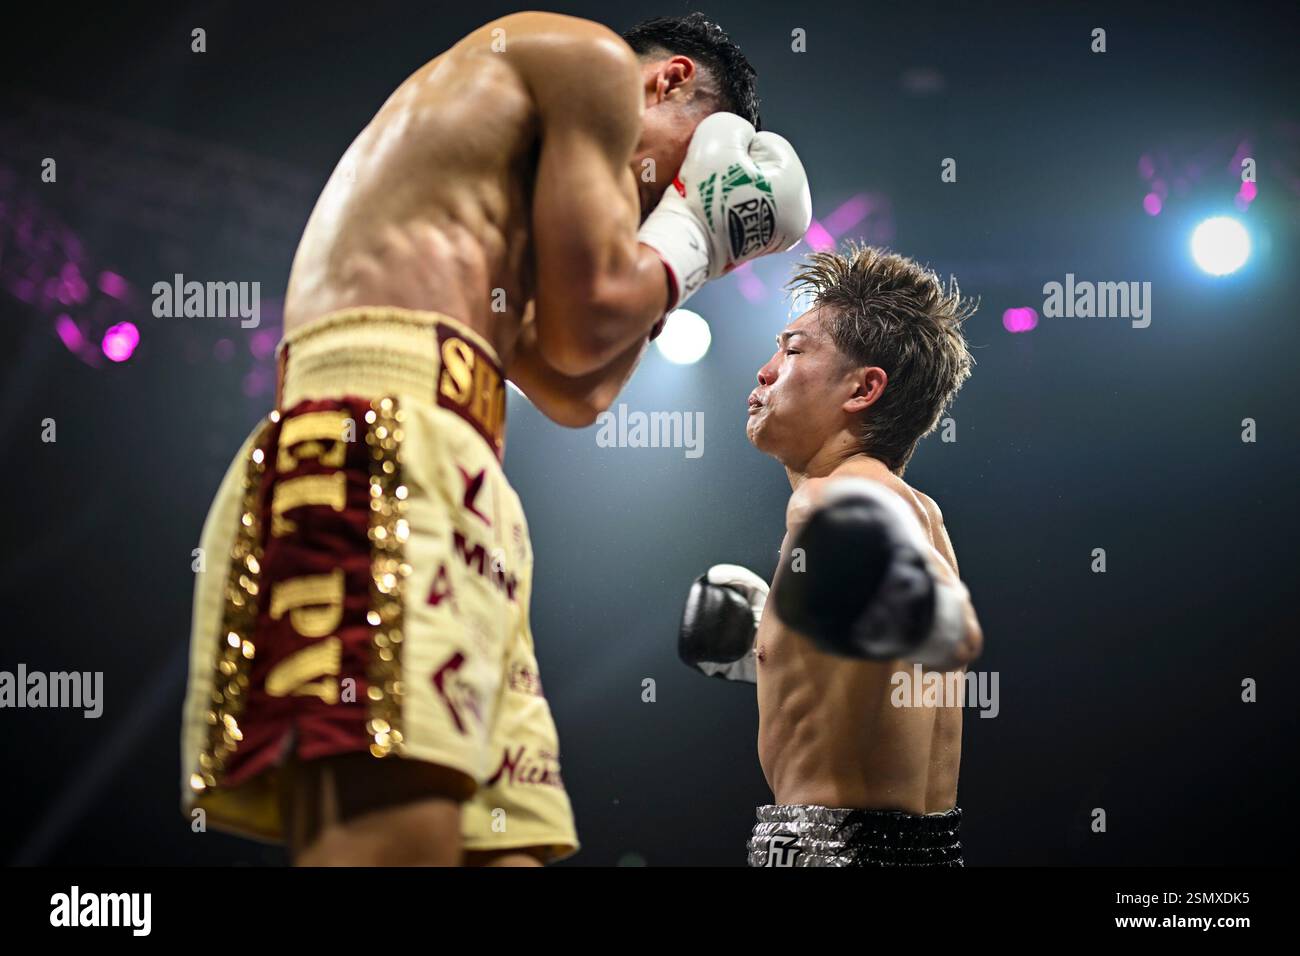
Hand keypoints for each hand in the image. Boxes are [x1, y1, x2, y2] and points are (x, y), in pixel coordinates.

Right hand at [638, 112, 811, 308]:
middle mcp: (797, 216)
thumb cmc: (708, 191)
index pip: (764, 144)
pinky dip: (728, 211)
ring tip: (712, 201)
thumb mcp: (719, 135)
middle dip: (735, 170)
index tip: (721, 168)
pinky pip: (741, 215)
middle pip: (760, 170)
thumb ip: (736, 126)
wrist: (686, 245)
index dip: (736, 148)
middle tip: (714, 184)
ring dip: (730, 190)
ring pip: (750, 192)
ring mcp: (779, 237)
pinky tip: (714, 217)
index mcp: (797, 187)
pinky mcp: (758, 249)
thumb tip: (740, 139)